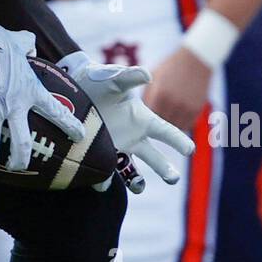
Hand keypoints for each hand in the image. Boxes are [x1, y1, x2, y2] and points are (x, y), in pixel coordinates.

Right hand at [0, 11, 84, 171]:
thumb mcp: (21, 41)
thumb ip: (29, 45)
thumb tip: (31, 46)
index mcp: (30, 90)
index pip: (56, 112)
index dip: (70, 126)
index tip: (79, 136)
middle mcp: (13, 105)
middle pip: (22, 144)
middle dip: (20, 160)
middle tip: (19, 166)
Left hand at [58, 51, 194, 193]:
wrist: (72, 90)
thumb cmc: (100, 81)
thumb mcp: (115, 78)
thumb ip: (130, 77)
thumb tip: (146, 74)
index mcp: (142, 120)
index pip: (165, 132)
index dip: (178, 140)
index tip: (190, 149)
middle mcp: (133, 138)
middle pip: (154, 158)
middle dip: (165, 169)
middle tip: (174, 178)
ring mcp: (116, 149)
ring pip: (131, 171)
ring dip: (136, 181)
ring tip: (139, 186)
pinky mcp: (98, 156)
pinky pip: (104, 173)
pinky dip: (104, 180)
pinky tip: (103, 183)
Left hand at [141, 44, 212, 136]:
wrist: (196, 59)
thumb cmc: (171, 66)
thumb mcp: (154, 75)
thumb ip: (146, 93)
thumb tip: (141, 110)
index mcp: (159, 94)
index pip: (148, 115)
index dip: (145, 116)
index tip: (144, 114)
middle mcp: (172, 103)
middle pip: (161, 121)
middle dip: (157, 120)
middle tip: (155, 116)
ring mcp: (186, 107)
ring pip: (174, 126)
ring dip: (170, 122)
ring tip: (167, 115)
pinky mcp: (196, 110)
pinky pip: (186, 124)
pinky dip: (181, 122)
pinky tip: (177, 114)